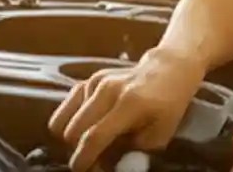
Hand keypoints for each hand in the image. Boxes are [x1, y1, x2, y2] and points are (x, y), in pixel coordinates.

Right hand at [48, 48, 206, 171]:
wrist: (167, 70)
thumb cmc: (167, 106)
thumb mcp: (159, 136)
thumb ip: (132, 153)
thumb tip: (108, 167)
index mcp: (129, 103)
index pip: (95, 136)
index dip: (84, 159)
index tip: (83, 171)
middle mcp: (107, 90)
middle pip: (74, 130)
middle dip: (79, 152)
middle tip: (96, 161)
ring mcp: (94, 82)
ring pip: (64, 122)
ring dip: (74, 139)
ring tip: (93, 144)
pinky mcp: (87, 80)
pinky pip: (65, 109)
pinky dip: (70, 124)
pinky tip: (88, 128)